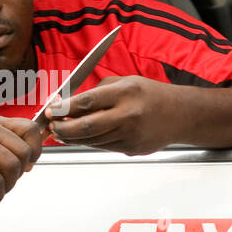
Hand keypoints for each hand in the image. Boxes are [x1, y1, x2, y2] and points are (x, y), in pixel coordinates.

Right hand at [0, 116, 44, 210]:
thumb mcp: (4, 157)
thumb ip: (22, 146)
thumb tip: (47, 134)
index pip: (30, 128)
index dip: (35, 151)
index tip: (25, 165)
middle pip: (24, 151)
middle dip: (18, 174)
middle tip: (4, 181)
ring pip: (12, 166)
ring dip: (7, 185)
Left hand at [46, 75, 176, 154]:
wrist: (180, 114)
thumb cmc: (150, 95)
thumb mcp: (124, 83)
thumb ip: (97, 92)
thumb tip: (67, 103)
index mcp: (125, 92)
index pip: (87, 101)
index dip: (64, 108)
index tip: (51, 110)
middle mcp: (128, 114)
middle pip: (86, 126)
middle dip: (63, 128)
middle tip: (52, 126)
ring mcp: (131, 135)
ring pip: (92, 140)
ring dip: (72, 137)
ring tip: (60, 132)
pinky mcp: (132, 148)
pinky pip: (102, 146)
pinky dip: (88, 142)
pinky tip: (80, 136)